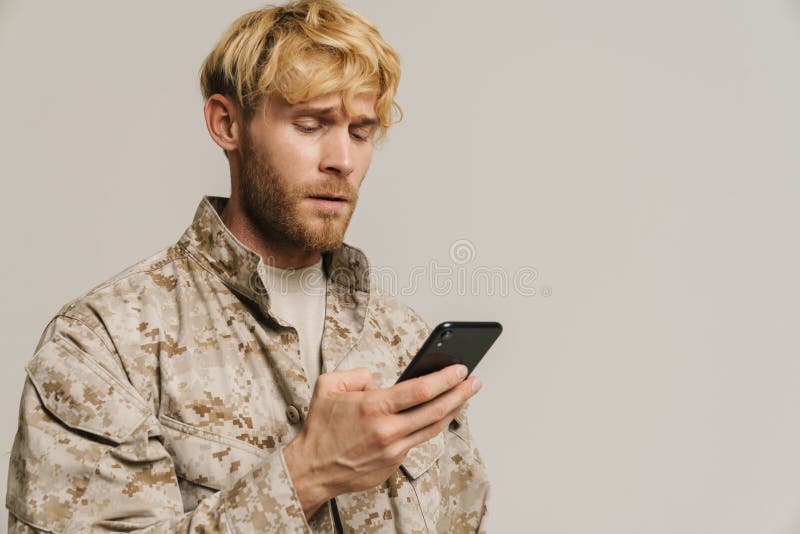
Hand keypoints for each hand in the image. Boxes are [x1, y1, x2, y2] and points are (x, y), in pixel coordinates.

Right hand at [282, 364, 480, 517]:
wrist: (311, 469)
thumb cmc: (320, 427)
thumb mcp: (328, 386)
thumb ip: (357, 374)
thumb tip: (379, 379)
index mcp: (373, 407)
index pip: (420, 390)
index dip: (445, 378)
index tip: (460, 369)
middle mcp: (387, 430)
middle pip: (435, 410)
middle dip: (460, 394)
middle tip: (474, 382)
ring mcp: (392, 451)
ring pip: (431, 428)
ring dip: (452, 411)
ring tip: (464, 397)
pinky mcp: (392, 465)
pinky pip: (414, 442)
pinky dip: (426, 427)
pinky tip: (435, 416)